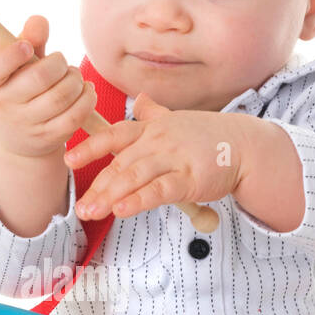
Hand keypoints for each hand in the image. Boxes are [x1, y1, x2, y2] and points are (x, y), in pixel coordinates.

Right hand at [0, 15, 98, 159]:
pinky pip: (74, 117)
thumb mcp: (18, 63)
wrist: (18, 136)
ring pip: (61, 96)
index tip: (26, 47)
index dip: (11, 55)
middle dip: (60, 64)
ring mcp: (25, 125)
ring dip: (76, 80)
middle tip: (62, 62)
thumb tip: (39, 21)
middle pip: (39, 77)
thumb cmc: (20, 87)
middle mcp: (2, 104)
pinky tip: (86, 91)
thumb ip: (29, 39)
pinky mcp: (47, 138)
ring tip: (75, 77)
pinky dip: (87, 99)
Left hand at [64, 91, 252, 219]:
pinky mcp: (190, 179)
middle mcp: (159, 141)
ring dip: (110, 197)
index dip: (90, 147)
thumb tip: (141, 101)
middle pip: (120, 164)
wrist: (245, 146)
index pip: (115, 135)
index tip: (69, 160)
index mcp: (152, 128)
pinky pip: (159, 190)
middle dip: (98, 187)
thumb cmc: (210, 136)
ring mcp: (174, 159)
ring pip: (134, 177)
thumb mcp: (178, 121)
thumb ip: (155, 115)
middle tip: (81, 208)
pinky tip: (122, 210)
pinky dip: (139, 200)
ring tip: (92, 212)